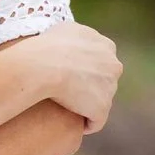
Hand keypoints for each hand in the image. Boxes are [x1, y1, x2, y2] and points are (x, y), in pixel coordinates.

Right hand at [0, 22, 120, 131]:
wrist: (42, 66)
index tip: (68, 76)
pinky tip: (71, 123)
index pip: (101, 61)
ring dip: (86, 105)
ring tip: (65, 109)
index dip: (85, 69)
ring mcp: (109, 88)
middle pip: (104, 81)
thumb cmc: (45, 47)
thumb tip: (73, 41)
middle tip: (66, 93)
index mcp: (106, 46)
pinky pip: (95, 122)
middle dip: (90, 87)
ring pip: (99, 101)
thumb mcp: (64, 30)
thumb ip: (77, 36)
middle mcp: (113, 65)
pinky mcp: (101, 108)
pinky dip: (86, 124)